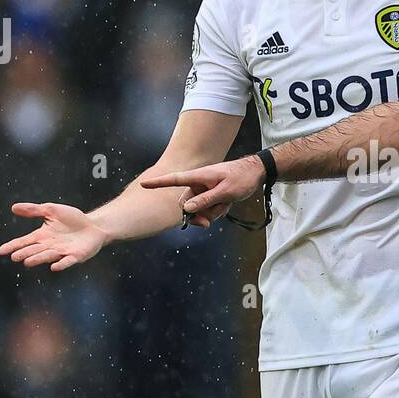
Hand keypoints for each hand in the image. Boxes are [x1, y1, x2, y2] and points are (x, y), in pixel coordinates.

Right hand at [0, 202, 110, 271]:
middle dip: (25, 253)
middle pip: (35, 250)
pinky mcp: (76, 256)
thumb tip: (13, 207)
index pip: (24, 241)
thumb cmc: (72, 219)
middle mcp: (50, 246)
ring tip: (27, 262)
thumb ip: (34, 210)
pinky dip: (61, 264)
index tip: (1, 251)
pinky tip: (54, 267)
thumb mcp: (51, 210)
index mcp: (42, 236)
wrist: (93, 226)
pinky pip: (67, 261)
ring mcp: (63, 252)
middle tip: (15, 257)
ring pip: (48, 256)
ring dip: (38, 259)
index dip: (13, 246)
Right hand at [139, 156, 264, 227]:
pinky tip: (227, 204)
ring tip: (225, 204)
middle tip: (207, 224)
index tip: (143, 184)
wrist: (255, 174)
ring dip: (211, 213)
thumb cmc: (241, 177)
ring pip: (199, 210)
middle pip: (186, 204)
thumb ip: (205, 200)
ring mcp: (204, 191)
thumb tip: (186, 209)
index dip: (158, 183)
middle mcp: (198, 184)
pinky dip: (216, 211)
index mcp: (198, 177)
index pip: (174, 179)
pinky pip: (208, 210)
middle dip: (196, 215)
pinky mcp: (211, 196)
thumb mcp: (225, 191)